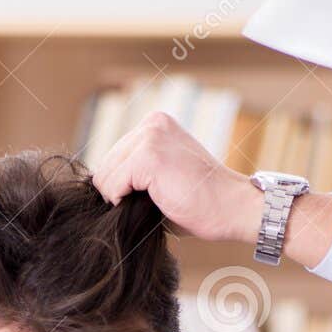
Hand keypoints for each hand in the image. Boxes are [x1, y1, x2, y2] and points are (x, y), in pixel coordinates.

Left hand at [89, 112, 260, 242]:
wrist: (231, 207)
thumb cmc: (201, 201)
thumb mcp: (163, 175)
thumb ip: (135, 172)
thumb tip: (100, 187)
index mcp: (156, 124)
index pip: (115, 156)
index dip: (121, 184)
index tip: (145, 197)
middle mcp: (152, 124)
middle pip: (106, 165)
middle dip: (119, 191)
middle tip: (150, 204)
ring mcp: (150, 137)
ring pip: (105, 176)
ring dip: (121, 198)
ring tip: (153, 203)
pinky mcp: (148, 156)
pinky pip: (112, 185)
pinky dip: (122, 202)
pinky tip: (152, 203)